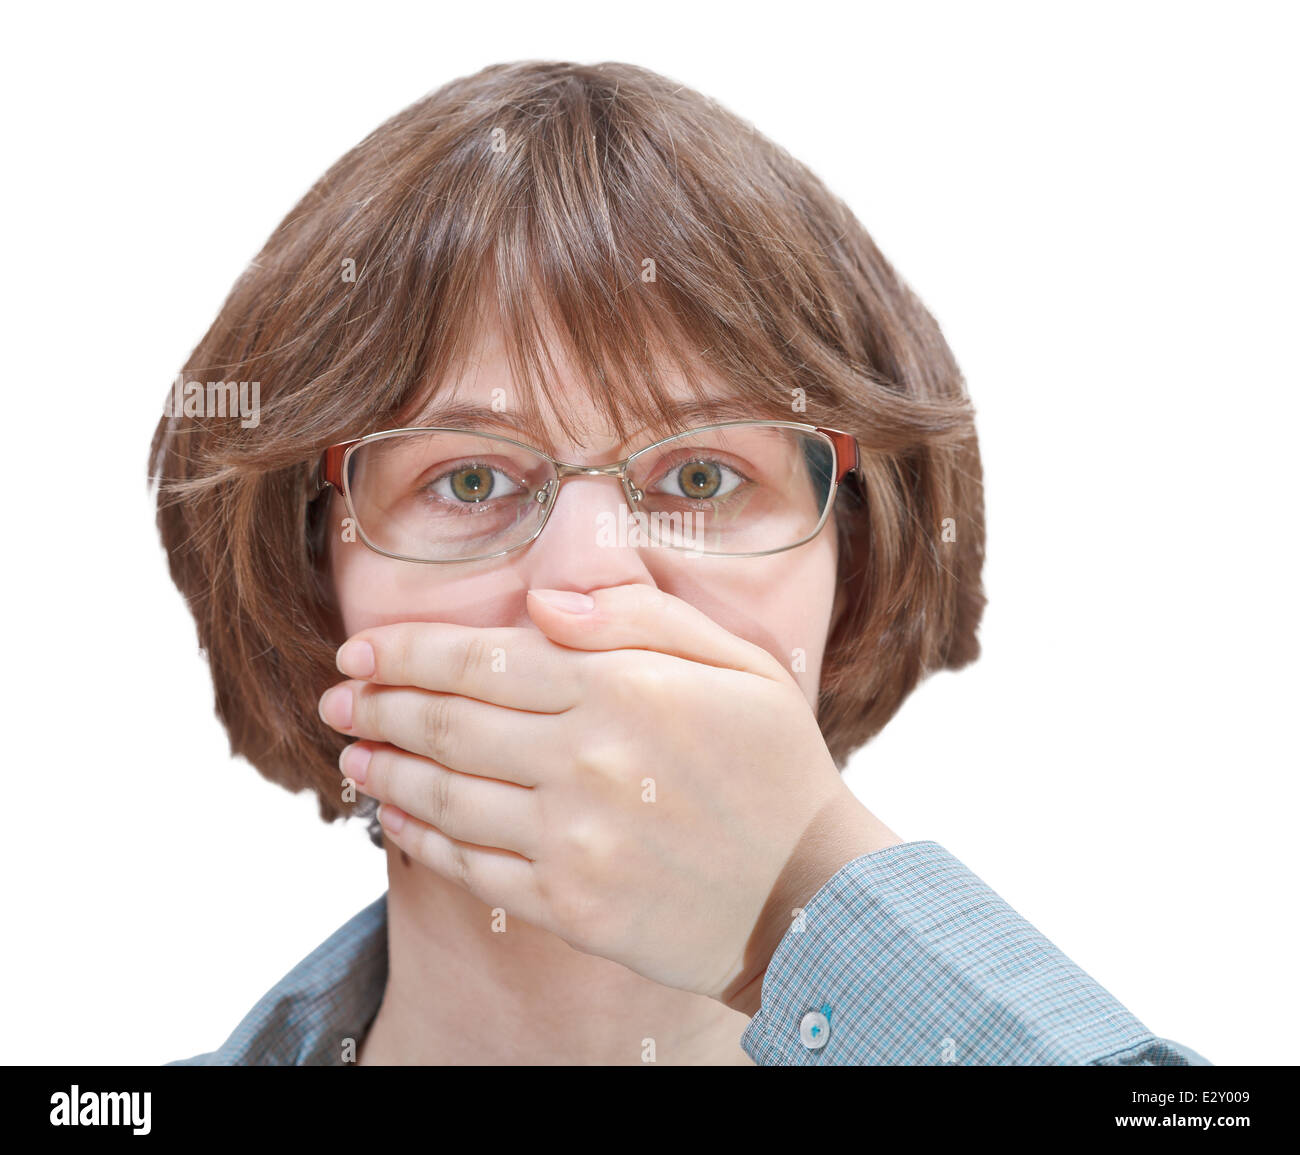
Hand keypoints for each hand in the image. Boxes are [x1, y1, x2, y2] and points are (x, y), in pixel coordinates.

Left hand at [318, 583, 901, 1013]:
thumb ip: (642, 618)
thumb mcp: (739, 664)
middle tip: (333, 701)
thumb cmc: (778, 768)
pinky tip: (394, 819)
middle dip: (377, 706)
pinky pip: (470, 867)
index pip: (484, 659)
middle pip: (449, 723)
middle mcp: (585, 759)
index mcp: (624, 688)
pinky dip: (420, 840)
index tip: (357, 650)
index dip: (407, 652)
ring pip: (445, 795)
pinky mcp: (569, 905)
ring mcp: (573, 839)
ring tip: (349, 757)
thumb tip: (544, 602)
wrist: (816, 895)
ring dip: (384, 770)